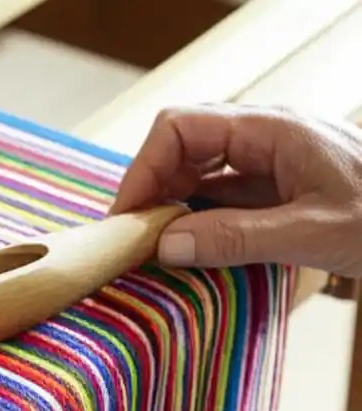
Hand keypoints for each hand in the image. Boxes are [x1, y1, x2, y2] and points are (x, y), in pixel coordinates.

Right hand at [110, 104, 361, 275]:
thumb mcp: (315, 233)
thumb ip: (237, 238)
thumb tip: (166, 245)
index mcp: (273, 129)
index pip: (178, 128)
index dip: (142, 170)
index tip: (128, 218)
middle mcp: (266, 135)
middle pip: (181, 146)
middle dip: (151, 189)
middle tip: (135, 239)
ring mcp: (272, 159)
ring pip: (197, 170)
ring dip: (172, 206)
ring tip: (160, 248)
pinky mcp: (279, 185)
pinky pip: (221, 192)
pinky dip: (198, 218)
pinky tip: (195, 248)